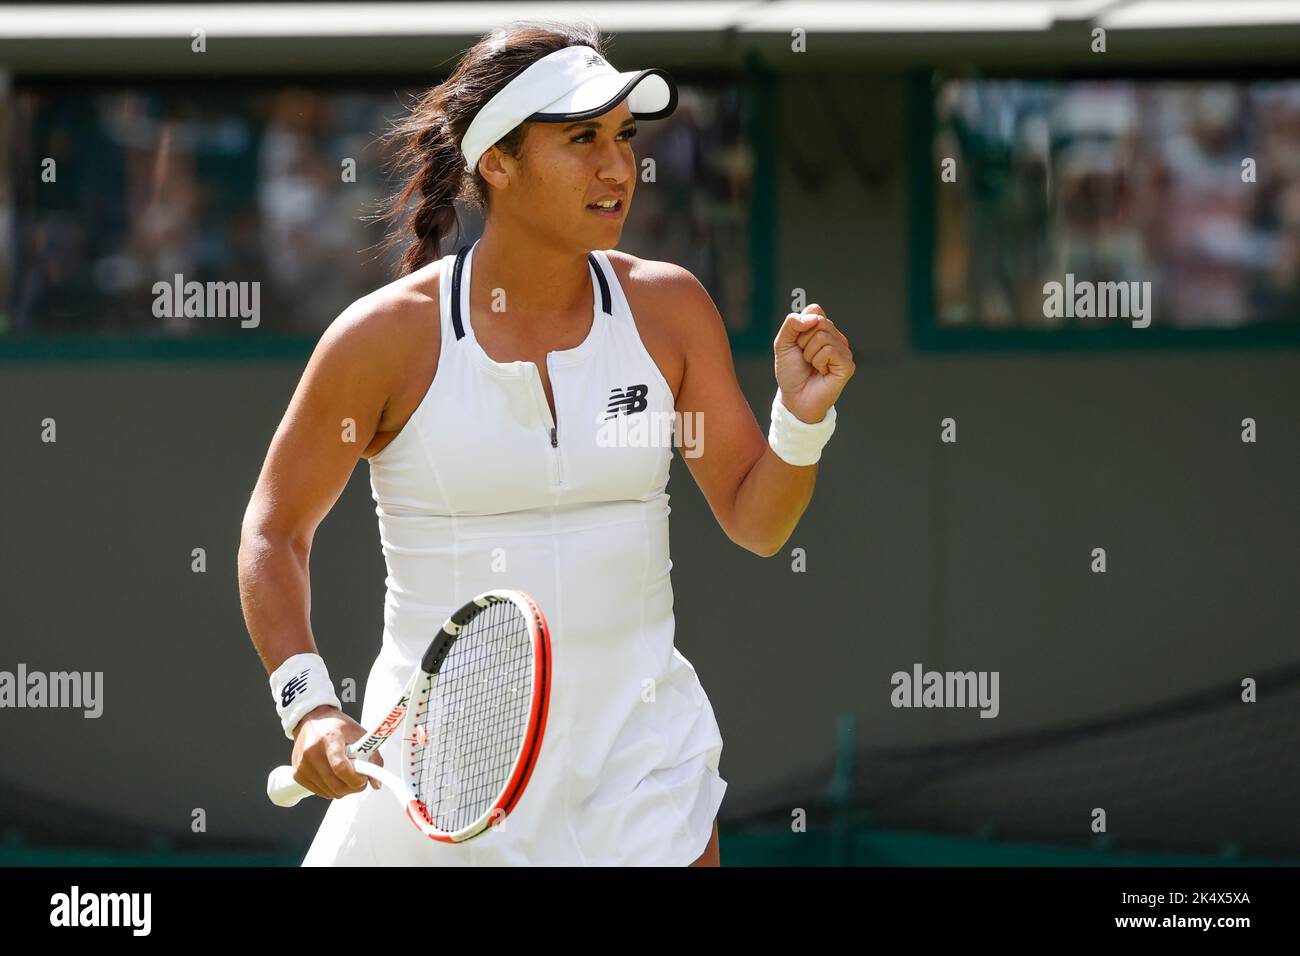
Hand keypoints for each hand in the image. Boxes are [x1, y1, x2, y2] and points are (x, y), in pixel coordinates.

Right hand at [290, 705, 382, 799]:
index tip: (364, 777)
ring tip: (346, 773)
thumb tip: (376, 783)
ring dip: (344, 789)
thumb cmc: (336, 725)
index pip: (341, 767)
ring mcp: (302, 765)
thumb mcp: (359, 733)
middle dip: (354, 786)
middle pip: (336, 785)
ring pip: (330, 792)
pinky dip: (331, 789)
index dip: (356, 778)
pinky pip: (321, 792)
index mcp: (329, 739)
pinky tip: (334, 775)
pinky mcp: (297, 774)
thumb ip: (373, 757)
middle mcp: (312, 753)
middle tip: (360, 778)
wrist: (311, 718)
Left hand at [773, 305, 854, 422]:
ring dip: (809, 354)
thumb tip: (813, 318)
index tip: (797, 343)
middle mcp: (836, 338)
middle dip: (803, 341)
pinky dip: (818, 362)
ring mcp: (843, 350)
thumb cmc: (791, 372)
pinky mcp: (847, 364)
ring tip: (812, 366)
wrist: (794, 398)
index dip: (800, 326)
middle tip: (805, 357)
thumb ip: (792, 323)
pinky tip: (821, 372)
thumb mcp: (783, 343)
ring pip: (823, 337)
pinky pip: (829, 351)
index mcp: (823, 330)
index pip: (815, 310)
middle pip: (819, 321)